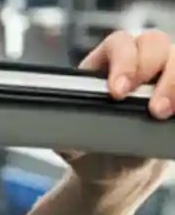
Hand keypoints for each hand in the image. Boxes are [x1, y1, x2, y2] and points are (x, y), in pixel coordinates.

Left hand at [63, 30, 174, 201]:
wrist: (114, 171)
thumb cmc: (88, 148)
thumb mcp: (68, 140)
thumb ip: (62, 128)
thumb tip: (52, 122)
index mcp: (105, 63)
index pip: (119, 44)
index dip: (123, 62)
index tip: (117, 93)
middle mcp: (139, 62)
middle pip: (156, 43)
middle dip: (154, 71)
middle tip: (151, 109)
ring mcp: (165, 76)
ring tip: (162, 115)